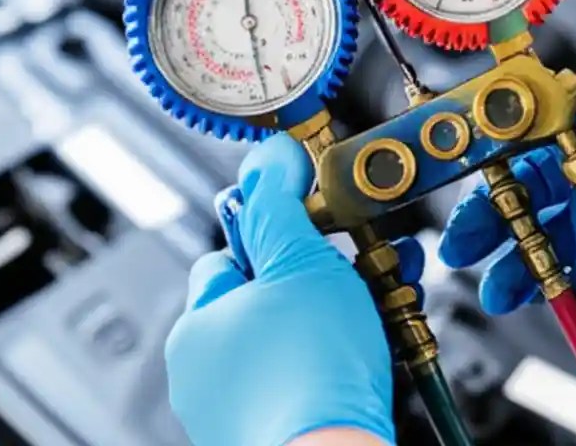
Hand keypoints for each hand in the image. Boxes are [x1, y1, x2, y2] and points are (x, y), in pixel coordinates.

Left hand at [166, 133, 415, 445]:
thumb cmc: (313, 376)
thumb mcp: (302, 262)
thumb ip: (281, 206)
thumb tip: (270, 158)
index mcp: (198, 324)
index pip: (231, 252)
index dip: (279, 236)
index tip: (316, 229)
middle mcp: (207, 370)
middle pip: (269, 297)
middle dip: (319, 280)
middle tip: (359, 276)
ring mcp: (238, 406)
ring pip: (292, 338)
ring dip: (334, 318)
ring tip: (376, 314)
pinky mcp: (272, 431)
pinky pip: (306, 378)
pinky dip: (335, 363)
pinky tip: (367, 357)